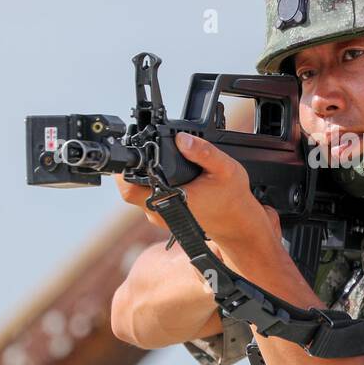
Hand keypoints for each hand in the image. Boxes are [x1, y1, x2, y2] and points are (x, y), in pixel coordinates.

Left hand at [115, 133, 280, 251]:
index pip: (131, 187)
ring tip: (155, 161)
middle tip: (144, 152)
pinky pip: (148, 199)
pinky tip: (164, 174)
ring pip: (138, 194)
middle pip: (129, 189)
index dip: (125, 171)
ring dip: (141, 178)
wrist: (238, 225)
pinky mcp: (165, 216)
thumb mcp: (225, 169)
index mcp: (172, 200)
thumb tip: (182, 138)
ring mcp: (161, 217)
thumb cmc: (232, 199)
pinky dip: (151, 185)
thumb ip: (203, 152)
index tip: (132, 153)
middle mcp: (162, 211)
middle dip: (133, 170)